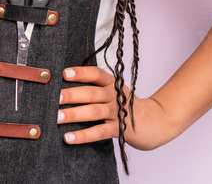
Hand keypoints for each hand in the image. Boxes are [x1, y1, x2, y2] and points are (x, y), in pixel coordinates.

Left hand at [57, 66, 173, 150]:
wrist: (156, 121)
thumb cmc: (127, 106)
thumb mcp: (114, 93)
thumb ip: (95, 90)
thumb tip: (64, 90)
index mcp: (112, 83)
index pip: (96, 74)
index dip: (80, 73)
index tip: (64, 73)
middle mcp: (114, 95)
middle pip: (91, 93)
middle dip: (71, 95)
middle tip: (54, 98)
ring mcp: (118, 111)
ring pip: (94, 111)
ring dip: (74, 114)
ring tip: (57, 118)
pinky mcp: (121, 128)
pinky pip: (100, 132)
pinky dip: (83, 135)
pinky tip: (69, 138)